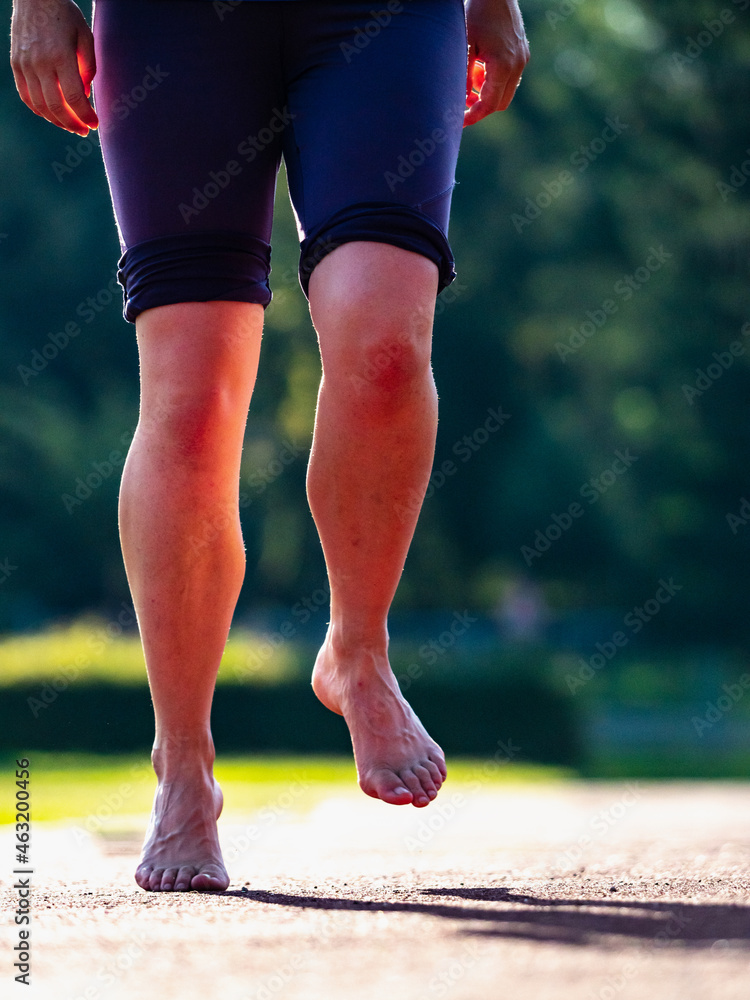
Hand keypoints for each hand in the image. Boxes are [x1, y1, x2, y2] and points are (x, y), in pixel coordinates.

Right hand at [10, 0, 97, 135]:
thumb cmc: (65, 16)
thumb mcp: (85, 37)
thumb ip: (88, 68)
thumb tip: (84, 95)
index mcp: (61, 56)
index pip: (75, 97)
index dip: (86, 116)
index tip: (95, 124)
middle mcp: (40, 63)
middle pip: (56, 107)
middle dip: (73, 124)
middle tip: (84, 131)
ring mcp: (25, 65)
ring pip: (40, 106)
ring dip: (57, 121)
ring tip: (70, 125)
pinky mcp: (16, 64)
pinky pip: (26, 96)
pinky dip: (39, 110)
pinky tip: (52, 115)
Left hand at [464, 0, 529, 126]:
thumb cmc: (476, 14)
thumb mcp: (464, 45)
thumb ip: (463, 76)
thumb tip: (460, 102)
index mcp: (503, 66)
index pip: (490, 104)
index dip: (474, 116)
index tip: (459, 122)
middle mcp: (517, 65)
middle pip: (500, 103)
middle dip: (481, 107)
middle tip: (462, 105)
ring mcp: (522, 59)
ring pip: (505, 91)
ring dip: (487, 93)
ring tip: (469, 79)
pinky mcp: (522, 52)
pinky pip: (509, 78)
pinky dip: (494, 81)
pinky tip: (480, 67)